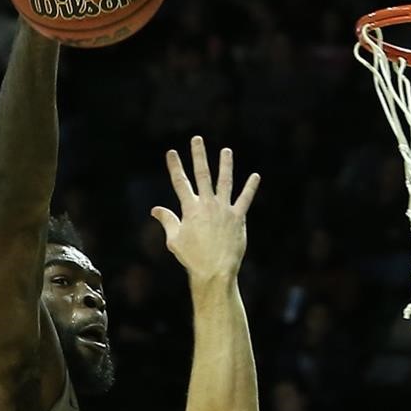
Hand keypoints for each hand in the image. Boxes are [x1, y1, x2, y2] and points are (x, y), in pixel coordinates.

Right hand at [152, 137, 259, 282]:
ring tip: (226, 151)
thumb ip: (167, 220)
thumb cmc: (192, 257)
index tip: (171, 152)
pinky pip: (245, 199)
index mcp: (190, 209)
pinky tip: (255, 176)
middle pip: (202, 175)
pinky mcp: (238, 218)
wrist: (214, 271)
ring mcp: (224, 210)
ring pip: (225, 182)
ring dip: (225, 165)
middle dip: (198, 156)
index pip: (180, 182)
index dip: (175, 166)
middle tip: (197, 139)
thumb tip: (155, 210)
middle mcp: (207, 204)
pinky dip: (250, 187)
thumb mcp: (174, 240)